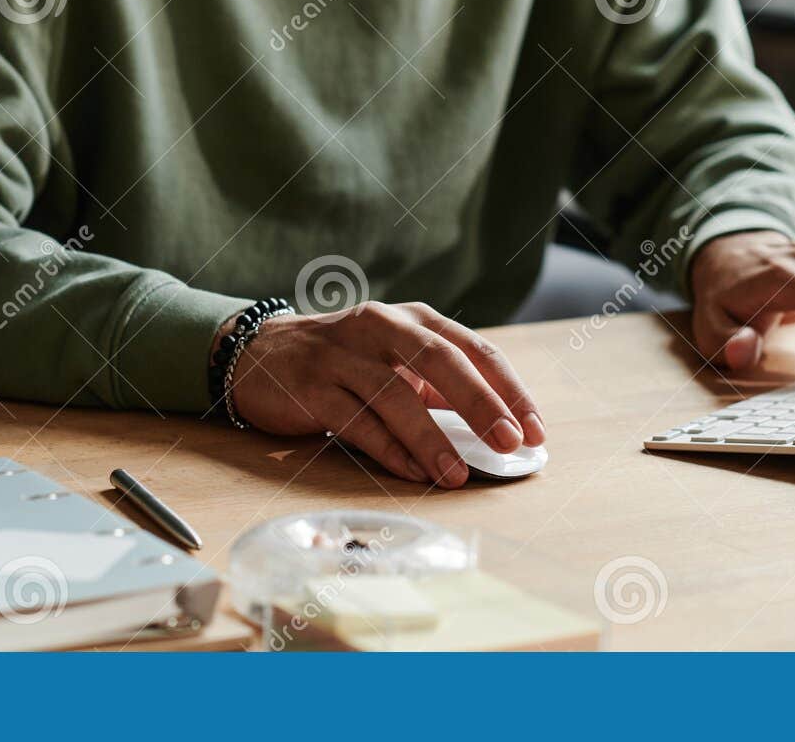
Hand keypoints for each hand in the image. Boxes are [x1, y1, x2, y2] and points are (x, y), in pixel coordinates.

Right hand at [228, 301, 544, 488]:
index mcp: (412, 320)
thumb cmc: (344, 362)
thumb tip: (497, 430)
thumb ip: (438, 387)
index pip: (473, 349)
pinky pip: (355, 420)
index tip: (536, 429)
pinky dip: (388, 448)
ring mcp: (342, 355)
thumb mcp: (395, 361)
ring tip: (457, 474)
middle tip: (511, 443)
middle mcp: (380, 326)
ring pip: (395, 394)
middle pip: (440, 360)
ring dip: (432, 438)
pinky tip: (414, 472)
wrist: (258, 354)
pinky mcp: (311, 385)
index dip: (509, 389)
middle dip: (481, 403)